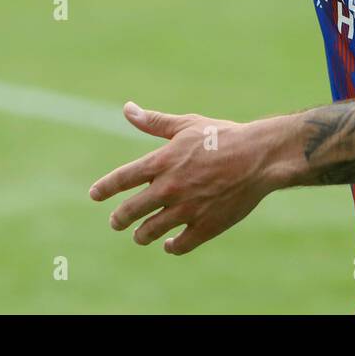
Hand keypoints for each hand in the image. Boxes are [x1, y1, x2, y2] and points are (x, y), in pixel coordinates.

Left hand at [89, 102, 282, 254]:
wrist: (259, 157)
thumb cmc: (223, 137)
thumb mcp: (187, 125)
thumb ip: (154, 122)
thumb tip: (127, 109)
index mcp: (163, 161)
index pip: (123, 178)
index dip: (105, 188)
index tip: (95, 195)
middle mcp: (170, 187)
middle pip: (131, 210)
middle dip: (119, 219)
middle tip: (116, 222)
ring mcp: (187, 209)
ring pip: (151, 231)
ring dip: (141, 235)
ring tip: (139, 236)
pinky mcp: (206, 226)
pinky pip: (180, 245)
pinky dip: (171, 246)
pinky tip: (169, 244)